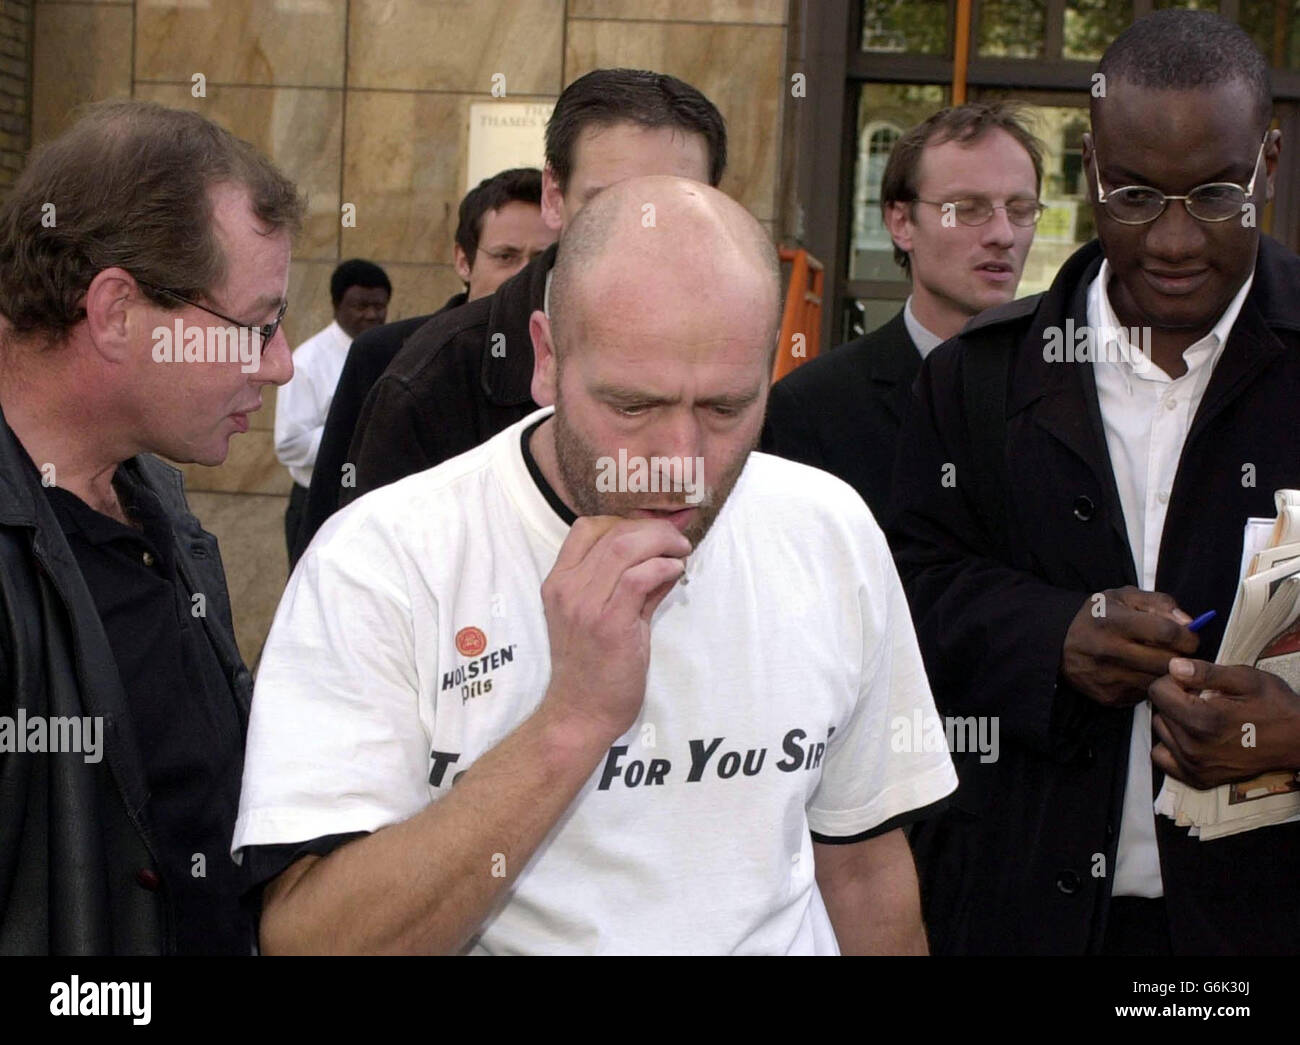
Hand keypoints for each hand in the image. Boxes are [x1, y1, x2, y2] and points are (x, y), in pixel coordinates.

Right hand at [539, 515, 690, 743]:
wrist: (581, 713)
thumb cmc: (592, 669)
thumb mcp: (602, 618)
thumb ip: (631, 586)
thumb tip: (665, 558)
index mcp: (559, 583)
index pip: (586, 528)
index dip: (624, 520)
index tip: (651, 531)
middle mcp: (567, 588)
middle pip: (612, 532)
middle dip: (653, 529)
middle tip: (678, 540)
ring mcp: (585, 605)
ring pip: (625, 548)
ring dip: (662, 543)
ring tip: (681, 552)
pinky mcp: (609, 624)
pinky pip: (639, 578)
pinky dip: (662, 567)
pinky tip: (675, 572)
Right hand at [1060, 586, 1198, 707]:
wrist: (1059, 643)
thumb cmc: (1098, 616)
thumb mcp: (1123, 597)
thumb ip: (1159, 602)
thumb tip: (1188, 623)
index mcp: (1112, 622)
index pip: (1166, 633)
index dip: (1187, 636)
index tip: (1189, 636)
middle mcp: (1108, 651)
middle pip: (1167, 662)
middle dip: (1182, 656)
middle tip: (1178, 650)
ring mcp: (1108, 678)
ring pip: (1159, 681)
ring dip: (1167, 673)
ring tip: (1159, 660)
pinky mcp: (1108, 697)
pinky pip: (1145, 694)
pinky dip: (1149, 684)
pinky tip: (1140, 672)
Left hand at [1150, 657, 1299, 788]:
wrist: (1299, 741)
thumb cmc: (1275, 706)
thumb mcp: (1246, 679)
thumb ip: (1206, 672)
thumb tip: (1173, 666)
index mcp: (1202, 721)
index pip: (1157, 692)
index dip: (1173, 680)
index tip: (1193, 683)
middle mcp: (1194, 748)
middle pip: (1158, 712)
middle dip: (1175, 700)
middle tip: (1204, 700)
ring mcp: (1195, 767)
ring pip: (1160, 733)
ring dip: (1174, 722)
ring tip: (1203, 717)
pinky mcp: (1199, 779)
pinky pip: (1164, 758)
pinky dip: (1172, 746)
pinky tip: (1193, 737)